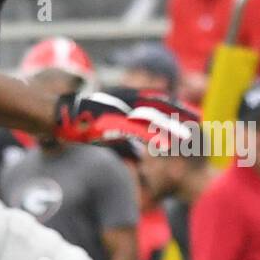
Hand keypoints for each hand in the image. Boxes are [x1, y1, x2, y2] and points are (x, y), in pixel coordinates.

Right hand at [53, 90, 197, 148]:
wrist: (58, 116)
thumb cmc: (83, 125)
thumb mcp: (110, 135)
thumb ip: (127, 146)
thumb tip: (140, 159)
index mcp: (126, 99)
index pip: (158, 101)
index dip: (177, 107)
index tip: (194, 115)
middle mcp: (125, 101)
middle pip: (159, 106)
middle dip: (180, 113)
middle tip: (200, 120)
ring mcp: (119, 110)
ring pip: (151, 117)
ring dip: (170, 127)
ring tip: (188, 135)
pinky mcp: (111, 121)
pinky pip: (136, 129)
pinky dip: (151, 136)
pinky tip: (164, 144)